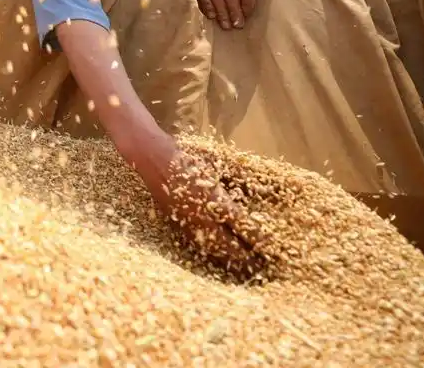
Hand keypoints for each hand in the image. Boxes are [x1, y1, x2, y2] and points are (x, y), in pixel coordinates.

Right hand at [146, 148, 269, 277]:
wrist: (152, 158)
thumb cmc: (186, 158)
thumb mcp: (216, 166)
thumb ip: (235, 183)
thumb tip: (258, 195)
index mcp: (215, 203)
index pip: (242, 227)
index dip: (257, 239)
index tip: (271, 249)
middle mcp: (202, 218)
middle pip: (228, 245)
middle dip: (245, 257)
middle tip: (259, 265)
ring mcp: (188, 223)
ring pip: (212, 248)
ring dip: (228, 258)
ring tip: (241, 265)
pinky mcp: (176, 224)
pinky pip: (197, 244)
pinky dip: (211, 252)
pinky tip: (216, 253)